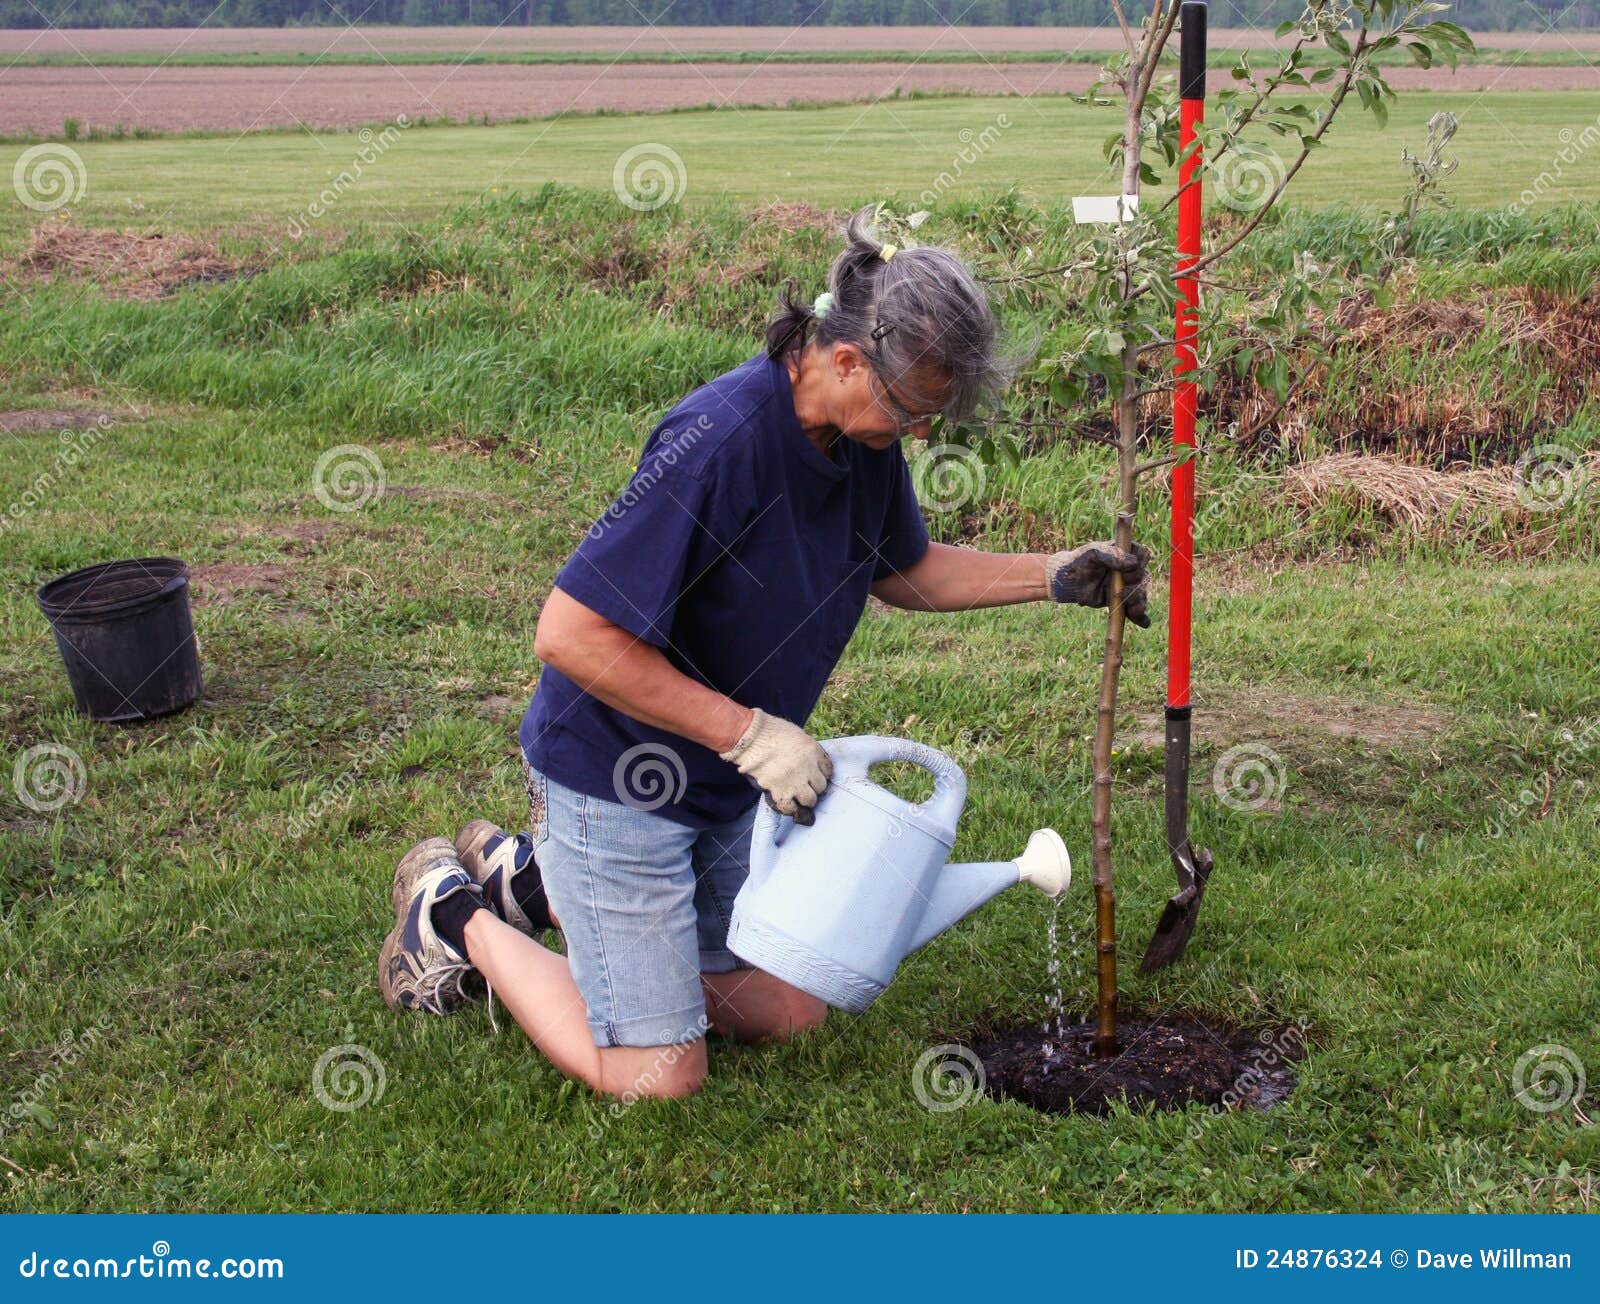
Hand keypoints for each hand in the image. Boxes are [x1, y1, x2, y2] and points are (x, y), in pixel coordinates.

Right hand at [718, 708, 831, 824]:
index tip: (815, 776)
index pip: (828, 770)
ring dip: (805, 799)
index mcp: (813, 751)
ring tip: (797, 796)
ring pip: (810, 800)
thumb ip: (806, 750)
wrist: (750, 737)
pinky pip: (790, 807)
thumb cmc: (770, 731)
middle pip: (821, 786)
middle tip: (805, 785)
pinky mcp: (779, 790)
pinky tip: (787, 804)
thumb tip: (809, 762)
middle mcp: (807, 767)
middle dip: (814, 787)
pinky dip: (789, 808)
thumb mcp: (797, 734)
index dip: (822, 774)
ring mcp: (794, 781)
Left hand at [1045, 541, 1151, 627]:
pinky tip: (1144, 623)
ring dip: (1139, 603)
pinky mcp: (1122, 601)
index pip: (1143, 554)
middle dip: (1136, 587)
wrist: (1068, 582)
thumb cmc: (1079, 562)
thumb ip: (1112, 556)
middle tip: (1120, 593)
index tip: (1126, 573)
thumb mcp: (1093, 554)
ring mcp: (1127, 585)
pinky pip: (1134, 610)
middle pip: (1144, 577)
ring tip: (1132, 610)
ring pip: (1141, 594)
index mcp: (1125, 552)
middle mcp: (1129, 568)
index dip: (1139, 564)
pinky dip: (1140, 617)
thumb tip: (1133, 563)